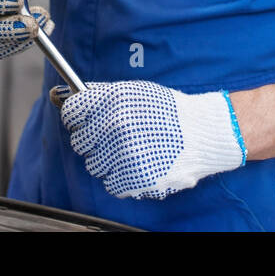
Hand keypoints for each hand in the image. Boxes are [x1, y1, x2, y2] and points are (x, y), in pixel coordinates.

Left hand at [51, 80, 247, 198]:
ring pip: (93, 165)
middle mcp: (116, 127)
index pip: (72, 112)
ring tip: (128, 151)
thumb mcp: (135, 91)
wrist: (202, 133)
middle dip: (92, 141)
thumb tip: (72, 96)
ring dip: (106, 161)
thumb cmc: (168, 111)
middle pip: (79, 142)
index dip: (75, 117)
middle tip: (110, 138)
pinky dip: (120, 177)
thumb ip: (102, 94)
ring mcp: (125, 154)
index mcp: (114, 102)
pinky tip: (135, 165)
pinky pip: (110, 184)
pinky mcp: (135, 178)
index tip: (81, 122)